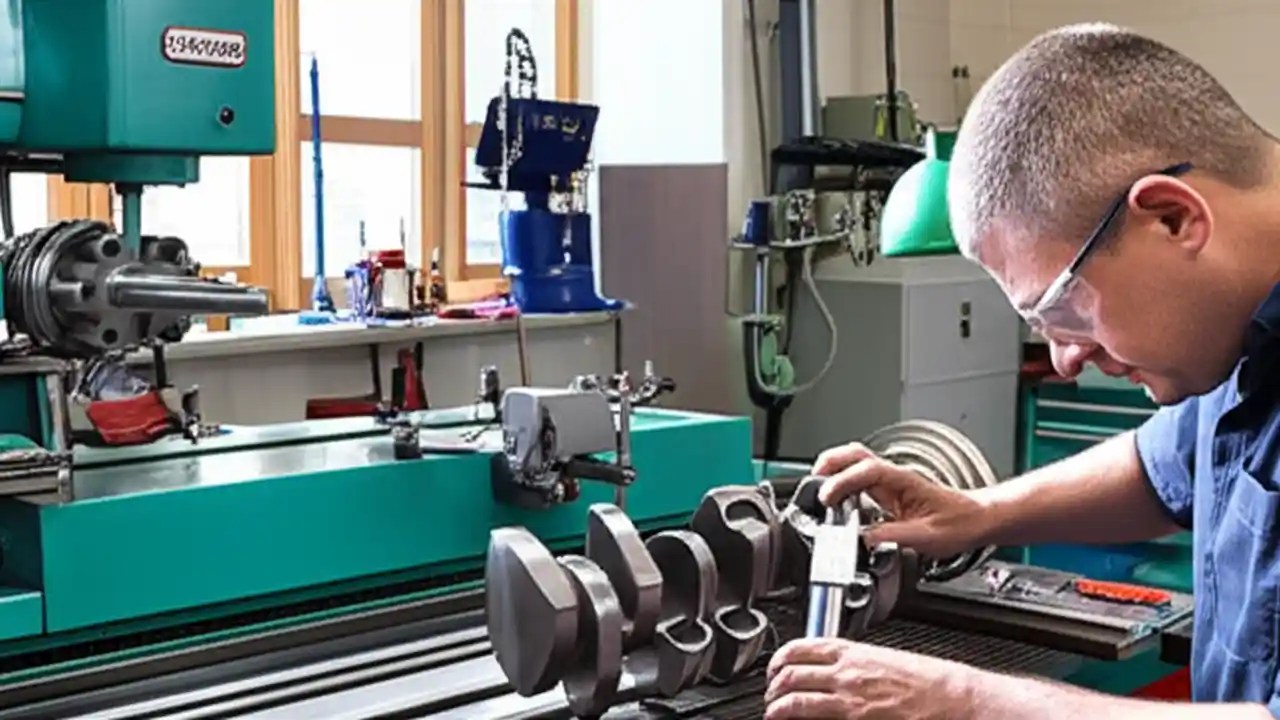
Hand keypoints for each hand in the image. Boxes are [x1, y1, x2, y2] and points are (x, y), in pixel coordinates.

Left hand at [764, 638, 971, 718]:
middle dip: (773, 685)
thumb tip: (834, 669)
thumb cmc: (928, 682)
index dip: (780, 658)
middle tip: (770, 694)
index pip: (801, 648)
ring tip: (773, 712)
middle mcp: (846, 673)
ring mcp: (848, 699)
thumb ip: (855, 663)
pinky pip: (814, 717)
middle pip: (791, 673)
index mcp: (853, 652)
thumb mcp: (885, 659)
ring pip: (796, 700)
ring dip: (777, 707)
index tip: (775, 667)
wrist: (953, 699)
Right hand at [811, 442, 989, 557]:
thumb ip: (891, 537)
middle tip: (813, 482)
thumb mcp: (926, 537)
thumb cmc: (960, 523)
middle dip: (829, 463)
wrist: (977, 519)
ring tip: (819, 490)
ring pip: (854, 463)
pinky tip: (838, 501)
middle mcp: (894, 477)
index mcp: (903, 481)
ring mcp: (890, 482)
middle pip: (854, 454)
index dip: (842, 481)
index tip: (827, 498)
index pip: (865, 471)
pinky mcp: (888, 492)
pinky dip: (842, 484)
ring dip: (833, 471)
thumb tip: (861, 540)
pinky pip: (859, 480)